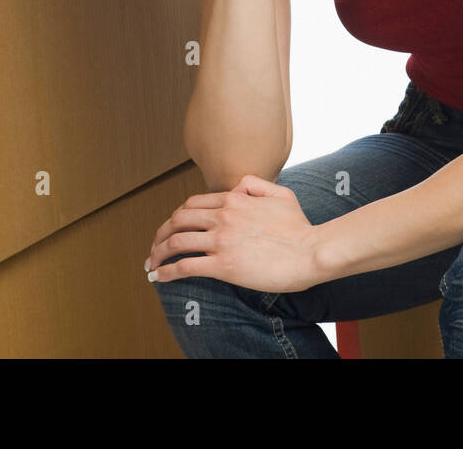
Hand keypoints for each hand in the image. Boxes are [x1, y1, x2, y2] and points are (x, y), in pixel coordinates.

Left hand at [144, 174, 321, 294]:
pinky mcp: (223, 266)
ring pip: (177, 241)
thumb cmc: (300, 228)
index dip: (177, 216)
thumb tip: (237, 187)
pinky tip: (159, 277)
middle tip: (156, 245)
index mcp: (235, 200)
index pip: (194, 204)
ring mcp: (222, 241)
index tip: (172, 228)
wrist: (310, 252)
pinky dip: (167, 271)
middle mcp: (224, 218)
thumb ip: (256, 185)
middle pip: (178, 220)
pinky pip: (185, 266)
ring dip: (158, 252)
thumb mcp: (281, 194)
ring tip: (151, 263)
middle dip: (161, 232)